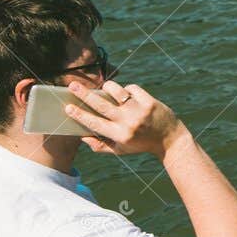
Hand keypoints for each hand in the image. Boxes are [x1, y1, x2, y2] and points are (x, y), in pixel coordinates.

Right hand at [64, 80, 185, 158]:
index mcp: (119, 135)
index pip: (94, 123)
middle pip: (101, 105)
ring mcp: (139, 110)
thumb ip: (100, 146)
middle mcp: (128, 122)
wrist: (170, 139)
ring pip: (117, 92)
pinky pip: (132, 88)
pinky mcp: (149, 101)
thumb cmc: (141, 144)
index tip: (67, 107)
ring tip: (104, 88)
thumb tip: (81, 136)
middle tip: (72, 85)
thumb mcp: (120, 150)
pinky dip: (127, 89)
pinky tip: (127, 94)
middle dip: (84, 94)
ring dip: (108, 87)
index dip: (79, 115)